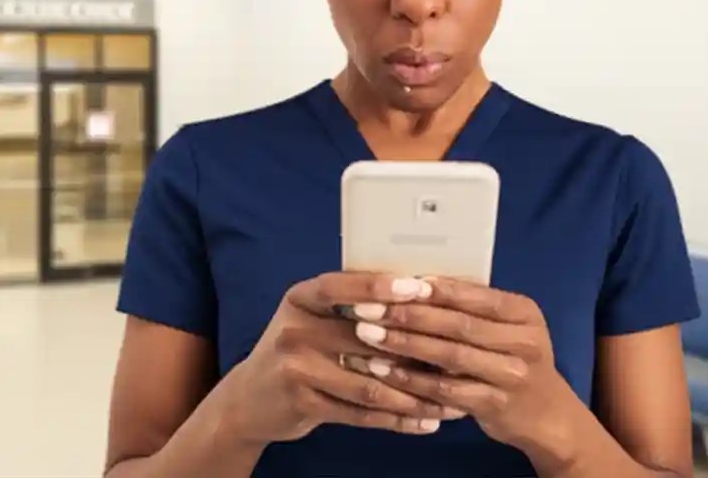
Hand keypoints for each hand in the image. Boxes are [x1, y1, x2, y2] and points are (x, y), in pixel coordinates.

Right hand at [220, 272, 465, 445]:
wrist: (249, 400)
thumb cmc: (296, 351)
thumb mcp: (311, 318)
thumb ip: (351, 309)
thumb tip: (418, 298)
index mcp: (300, 299)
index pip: (340, 285)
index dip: (378, 286)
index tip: (419, 287)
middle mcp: (295, 329)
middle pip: (364, 337)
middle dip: (415, 348)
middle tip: (458, 353)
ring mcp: (296, 368)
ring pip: (369, 382)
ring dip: (415, 394)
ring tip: (452, 399)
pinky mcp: (303, 403)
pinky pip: (360, 413)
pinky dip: (397, 419)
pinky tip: (426, 421)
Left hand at [344, 278, 581, 466]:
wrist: (547, 416)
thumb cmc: (514, 361)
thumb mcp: (508, 328)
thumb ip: (472, 309)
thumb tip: (414, 282)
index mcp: (522, 312)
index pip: (474, 295)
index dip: (434, 290)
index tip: (394, 282)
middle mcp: (523, 341)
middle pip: (459, 324)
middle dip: (410, 314)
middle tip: (368, 307)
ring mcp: (511, 375)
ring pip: (449, 355)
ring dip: (405, 345)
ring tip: (368, 335)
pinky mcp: (495, 404)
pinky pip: (446, 389)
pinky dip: (412, 380)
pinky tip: (384, 371)